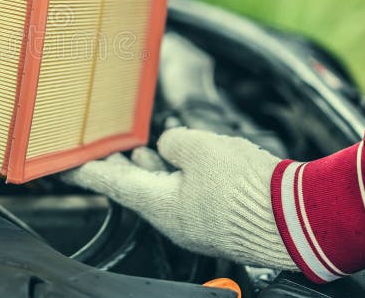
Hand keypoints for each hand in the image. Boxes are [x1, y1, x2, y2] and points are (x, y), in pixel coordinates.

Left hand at [63, 128, 297, 269]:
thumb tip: (170, 146)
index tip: (65, 168)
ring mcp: (196, 222)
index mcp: (160, 205)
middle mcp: (173, 219)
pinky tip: (177, 161)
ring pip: (162, 191)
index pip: (112, 184)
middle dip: (117, 168)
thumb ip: (175, 143)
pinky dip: (174, 175)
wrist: (298, 217)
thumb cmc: (248, 188)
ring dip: (147, 168)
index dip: (87, 172)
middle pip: (135, 188)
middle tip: (98, 154)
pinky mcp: (218, 219)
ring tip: (135, 150)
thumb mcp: (202, 148)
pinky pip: (186, 195)